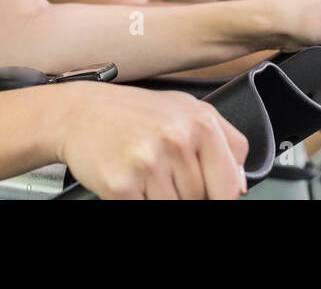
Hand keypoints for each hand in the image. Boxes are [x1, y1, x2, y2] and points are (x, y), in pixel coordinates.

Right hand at [54, 82, 248, 198]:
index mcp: (200, 124)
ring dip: (159, 197)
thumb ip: (225, 142)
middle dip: (184, 192)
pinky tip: (131, 181)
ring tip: (146, 172)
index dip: (219, 196)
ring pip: (174, 208)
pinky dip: (137, 201)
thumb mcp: (187, 110)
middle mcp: (176, 141)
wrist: (80, 112)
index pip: (228, 187)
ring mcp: (148, 164)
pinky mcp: (121, 185)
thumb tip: (240, 184)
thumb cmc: (134, 112)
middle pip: (200, 199)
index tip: (209, 195)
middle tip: (163, 170)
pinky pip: (143, 211)